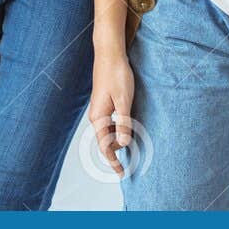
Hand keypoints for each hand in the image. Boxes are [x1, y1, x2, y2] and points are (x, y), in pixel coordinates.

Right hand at [89, 47, 135, 175]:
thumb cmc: (117, 75)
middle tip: (129, 164)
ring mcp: (99, 109)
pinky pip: (110, 123)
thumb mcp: (124, 101)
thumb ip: (123, 123)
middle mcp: (96, 115)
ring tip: (131, 149)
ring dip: (117, 141)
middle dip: (115, 154)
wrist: (109, 54)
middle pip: (105, 141)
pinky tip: (128, 130)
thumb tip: (122, 145)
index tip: (122, 173)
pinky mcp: (104, 102)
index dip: (113, 161)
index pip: (104, 146)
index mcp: (99, 117)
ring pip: (107, 132)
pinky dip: (118, 130)